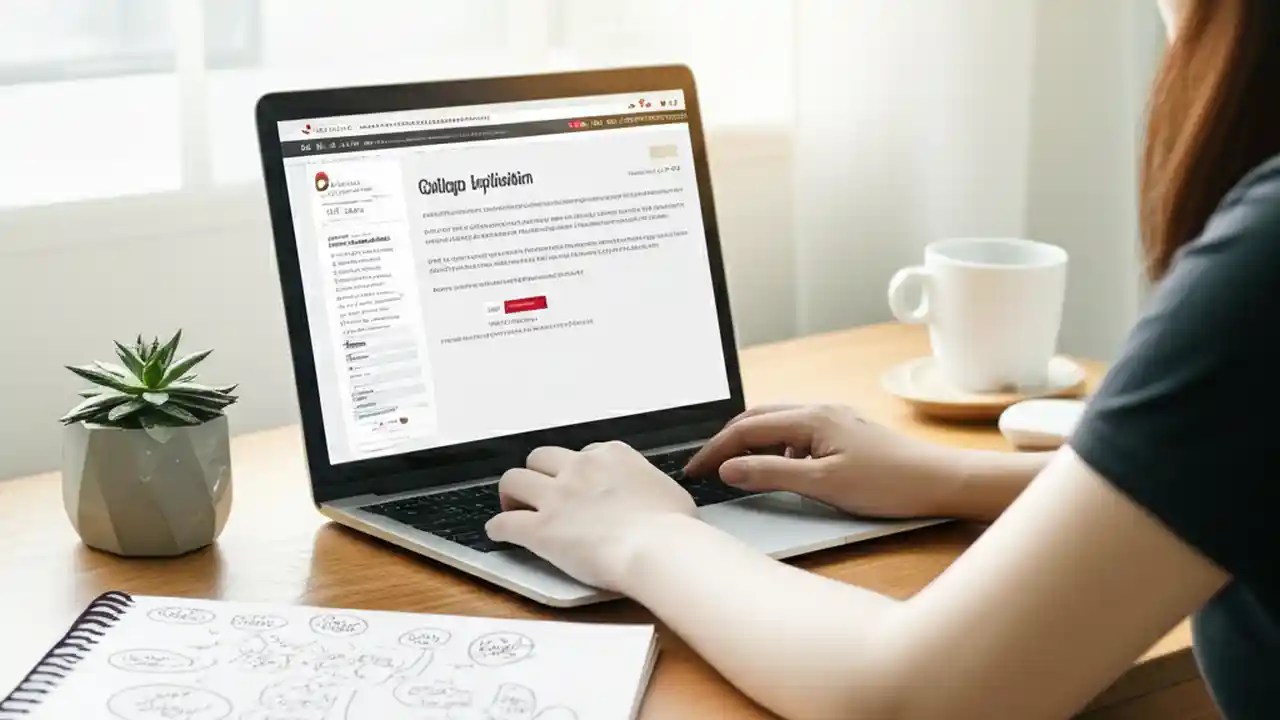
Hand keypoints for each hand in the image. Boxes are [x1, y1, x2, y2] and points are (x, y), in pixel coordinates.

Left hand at [485, 441, 696, 589]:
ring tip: (514, 509)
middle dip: (537, 474)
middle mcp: (579, 467)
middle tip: (539, 494)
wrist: (658, 548)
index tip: (578, 487)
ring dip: (512, 495)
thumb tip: (649, 499)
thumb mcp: (668, 490)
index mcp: (611, 455)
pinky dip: (499, 528)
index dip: (576, 471)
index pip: (582, 452)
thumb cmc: (674, 526)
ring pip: (514, 480)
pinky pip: (505, 523)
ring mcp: (556, 497)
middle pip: (540, 458)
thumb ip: (647, 487)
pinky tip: (500, 534)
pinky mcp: (540, 529)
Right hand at [684, 404, 963, 517]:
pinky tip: (780, 470)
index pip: (746, 428)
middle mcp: (818, 410)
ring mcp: (832, 420)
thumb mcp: (823, 484)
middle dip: (726, 441)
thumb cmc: (888, 483)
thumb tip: (728, 469)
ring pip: (777, 424)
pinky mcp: (844, 433)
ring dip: (750, 443)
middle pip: (757, 418)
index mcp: (810, 418)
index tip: (693, 471)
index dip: (715, 450)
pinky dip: (775, 448)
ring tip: (734, 470)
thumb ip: (771, 474)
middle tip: (704, 468)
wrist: (941, 481)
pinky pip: (796, 434)